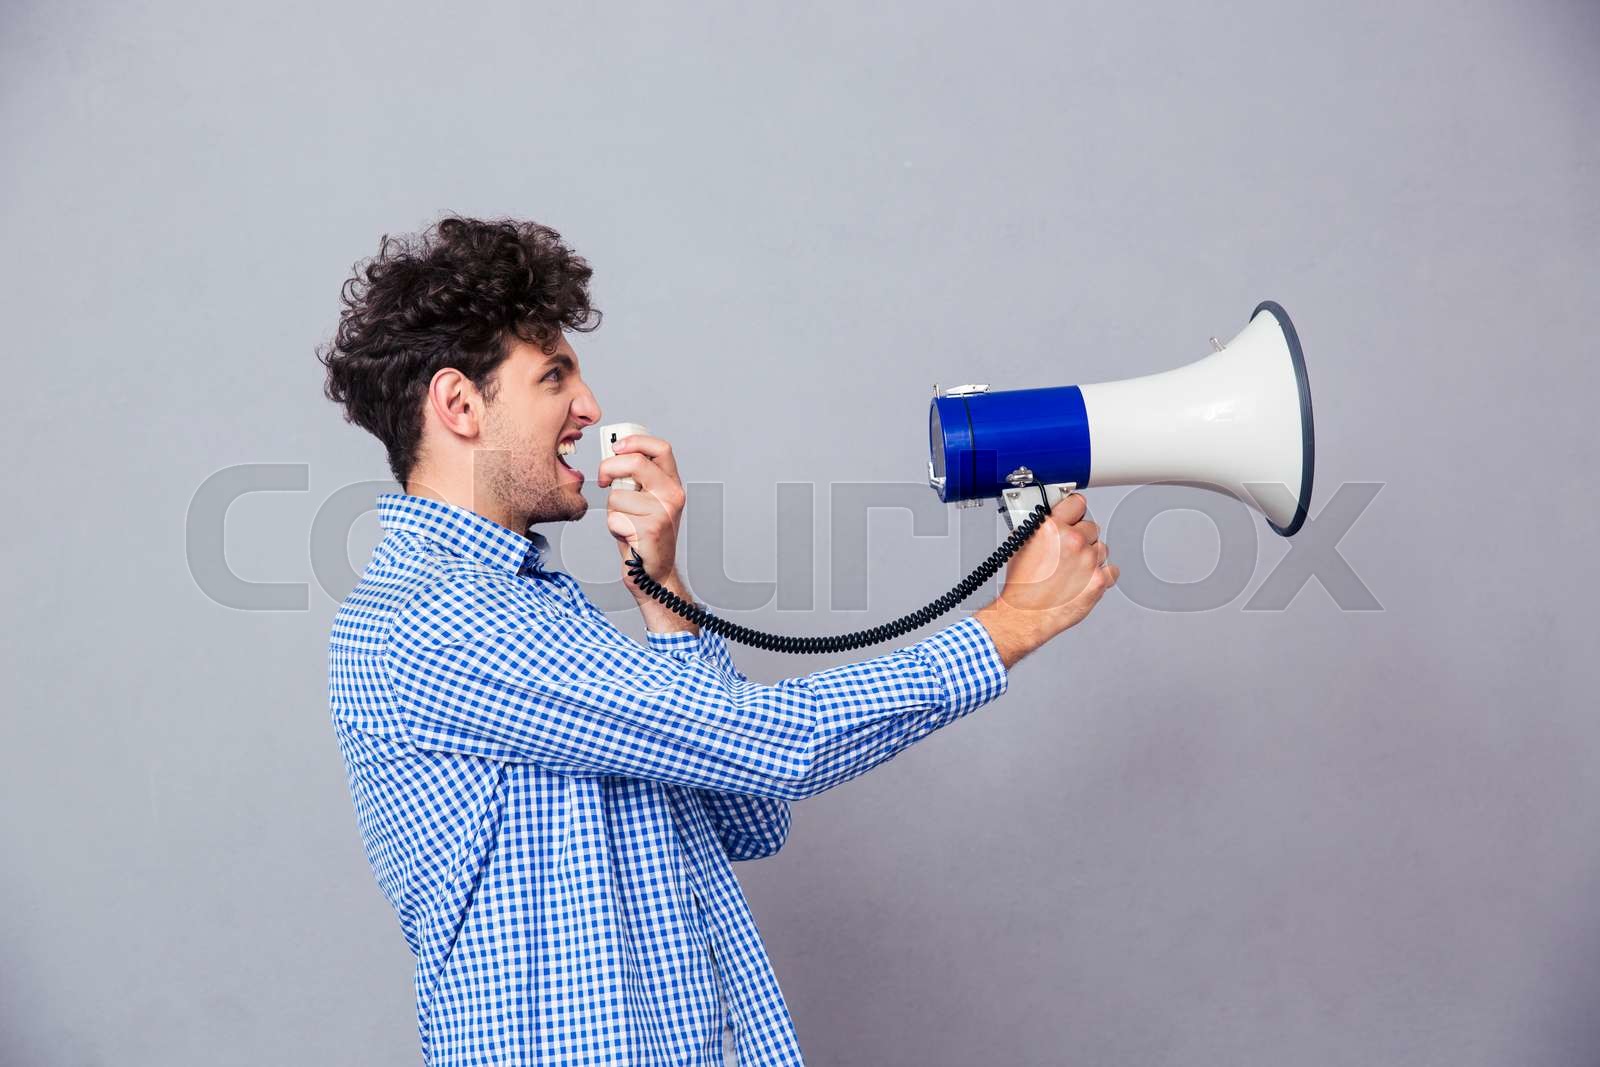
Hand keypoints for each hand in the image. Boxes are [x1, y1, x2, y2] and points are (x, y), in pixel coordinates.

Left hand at [598, 433, 686, 599]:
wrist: (655, 573)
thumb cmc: (644, 536)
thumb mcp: (646, 500)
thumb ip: (636, 478)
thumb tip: (613, 454)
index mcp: (671, 483)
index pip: (660, 448)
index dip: (635, 441)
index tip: (615, 448)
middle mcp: (672, 494)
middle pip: (635, 462)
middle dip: (609, 467)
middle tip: (603, 480)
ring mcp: (664, 512)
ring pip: (617, 496)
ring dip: (612, 510)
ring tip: (625, 522)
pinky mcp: (651, 530)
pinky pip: (616, 518)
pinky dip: (614, 527)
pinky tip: (627, 536)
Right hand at [974, 493, 1117, 667]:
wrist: (1025, 615)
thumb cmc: (1021, 586)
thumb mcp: (1020, 545)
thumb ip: (1038, 528)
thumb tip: (1047, 519)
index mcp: (1051, 528)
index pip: (1076, 502)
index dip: (1074, 509)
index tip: (1074, 513)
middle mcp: (1072, 541)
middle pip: (1091, 526)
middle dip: (1081, 536)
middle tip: (1069, 550)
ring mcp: (1088, 560)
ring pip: (1102, 548)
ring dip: (1091, 555)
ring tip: (1074, 568)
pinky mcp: (1099, 580)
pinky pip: (1111, 570)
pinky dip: (1102, 574)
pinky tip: (1086, 578)